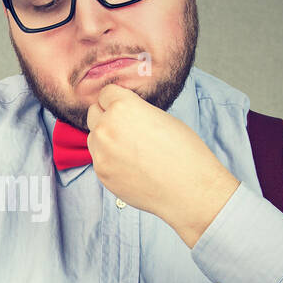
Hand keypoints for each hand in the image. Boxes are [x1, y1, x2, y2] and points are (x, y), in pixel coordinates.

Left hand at [85, 82, 239, 246]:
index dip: (115, 100)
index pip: (105, 93)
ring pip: (93, 137)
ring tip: (131, 150)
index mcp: (123, 107)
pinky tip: (131, 166)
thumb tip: (123, 114)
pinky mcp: (101, 173)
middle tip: (125, 128)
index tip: (121, 107)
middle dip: (107, 117)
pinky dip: (110, 160)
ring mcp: (101, 152)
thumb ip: (136, 112)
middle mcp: (107, 127)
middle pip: (94, 113)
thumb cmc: (184, 152)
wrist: (189, 189)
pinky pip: (99, 159)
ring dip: (105, 139)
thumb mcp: (161, 118)